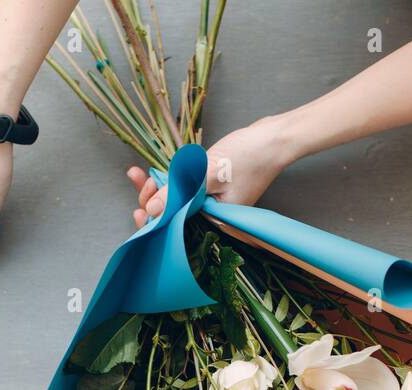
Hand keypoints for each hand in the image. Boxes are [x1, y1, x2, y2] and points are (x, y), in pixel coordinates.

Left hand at [127, 116, 294, 226]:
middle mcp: (213, 218)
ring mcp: (212, 202)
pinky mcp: (212, 188)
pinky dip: (170, 181)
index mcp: (215, 224)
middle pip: (174, 216)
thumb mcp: (207, 174)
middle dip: (153, 201)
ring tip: (139, 173)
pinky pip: (185, 189)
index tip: (138, 208)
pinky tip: (154, 173)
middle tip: (137, 179)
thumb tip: (151, 210)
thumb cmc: (248, 157)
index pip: (177, 229)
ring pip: (177, 201)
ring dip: (157, 188)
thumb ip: (179, 192)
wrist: (273, 138)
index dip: (155, 221)